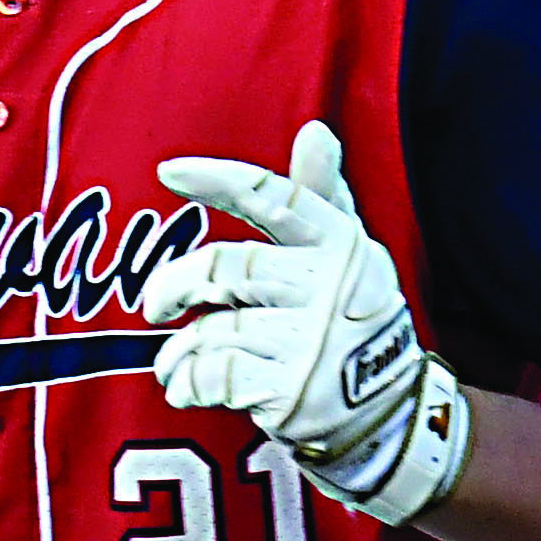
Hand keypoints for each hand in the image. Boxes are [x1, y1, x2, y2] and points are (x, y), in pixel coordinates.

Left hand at [141, 122, 469, 526]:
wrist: (386, 411)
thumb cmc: (351, 317)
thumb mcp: (347, 254)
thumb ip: (321, 196)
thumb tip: (315, 130)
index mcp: (336, 242)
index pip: (274, 198)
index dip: (218, 181)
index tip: (167, 171)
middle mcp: (327, 286)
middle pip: (225, 269)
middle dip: (175, 286)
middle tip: (153, 306)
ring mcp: (310, 341)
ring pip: (213, 329)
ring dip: (180, 349)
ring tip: (176, 360)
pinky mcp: (290, 391)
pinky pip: (214, 375)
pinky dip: (187, 382)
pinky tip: (186, 387)